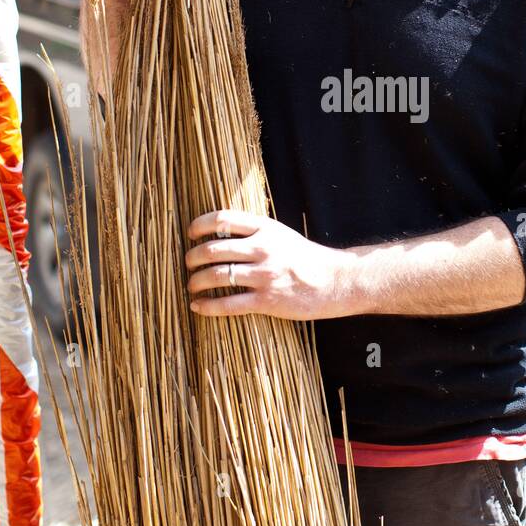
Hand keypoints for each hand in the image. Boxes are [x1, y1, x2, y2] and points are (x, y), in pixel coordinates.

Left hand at [185, 207, 357, 319]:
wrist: (336, 281)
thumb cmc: (307, 258)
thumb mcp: (282, 235)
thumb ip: (255, 232)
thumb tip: (221, 233)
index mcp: (265, 228)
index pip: (222, 219)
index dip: (199, 225)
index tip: (191, 233)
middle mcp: (262, 248)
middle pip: (213, 249)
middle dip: (193, 257)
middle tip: (189, 264)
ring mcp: (264, 275)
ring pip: (215, 276)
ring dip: (196, 281)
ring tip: (192, 285)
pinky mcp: (266, 301)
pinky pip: (228, 304)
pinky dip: (207, 306)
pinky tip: (197, 306)